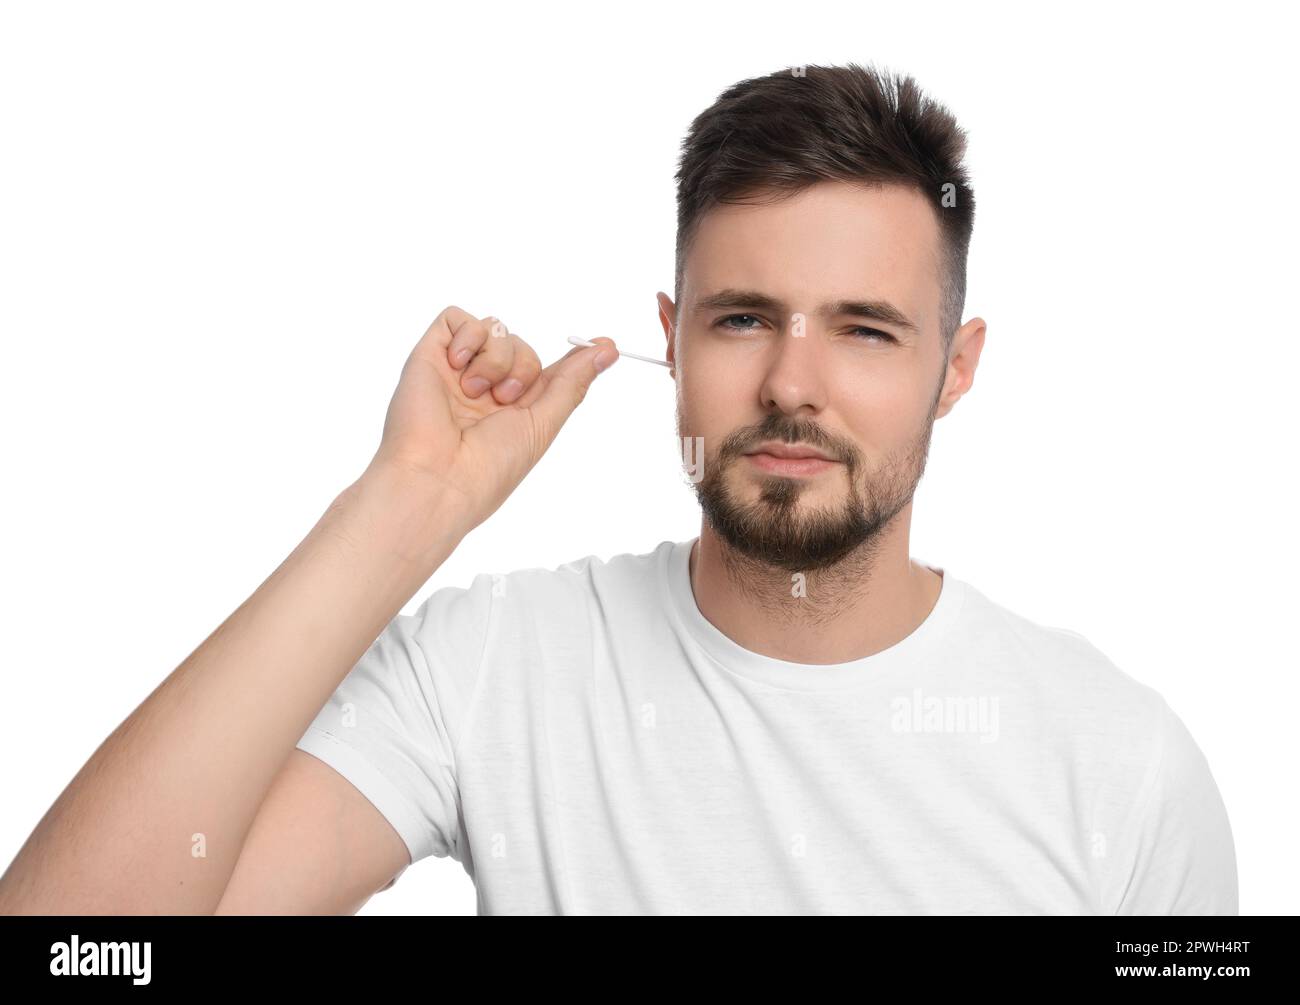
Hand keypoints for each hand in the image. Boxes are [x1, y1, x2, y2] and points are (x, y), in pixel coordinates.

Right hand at [366, 306, 618, 527]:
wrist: (438, 476)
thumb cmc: (490, 465)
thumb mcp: (543, 423)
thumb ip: (572, 383)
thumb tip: (609, 349)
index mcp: (511, 411)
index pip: (543, 371)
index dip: (570, 360)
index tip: (603, 346)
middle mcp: (483, 388)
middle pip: (522, 345)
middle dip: (524, 366)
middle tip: (505, 399)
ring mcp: (456, 371)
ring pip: (495, 328)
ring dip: (497, 357)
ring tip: (476, 391)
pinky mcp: (429, 355)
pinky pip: (456, 318)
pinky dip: (467, 336)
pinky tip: (459, 367)